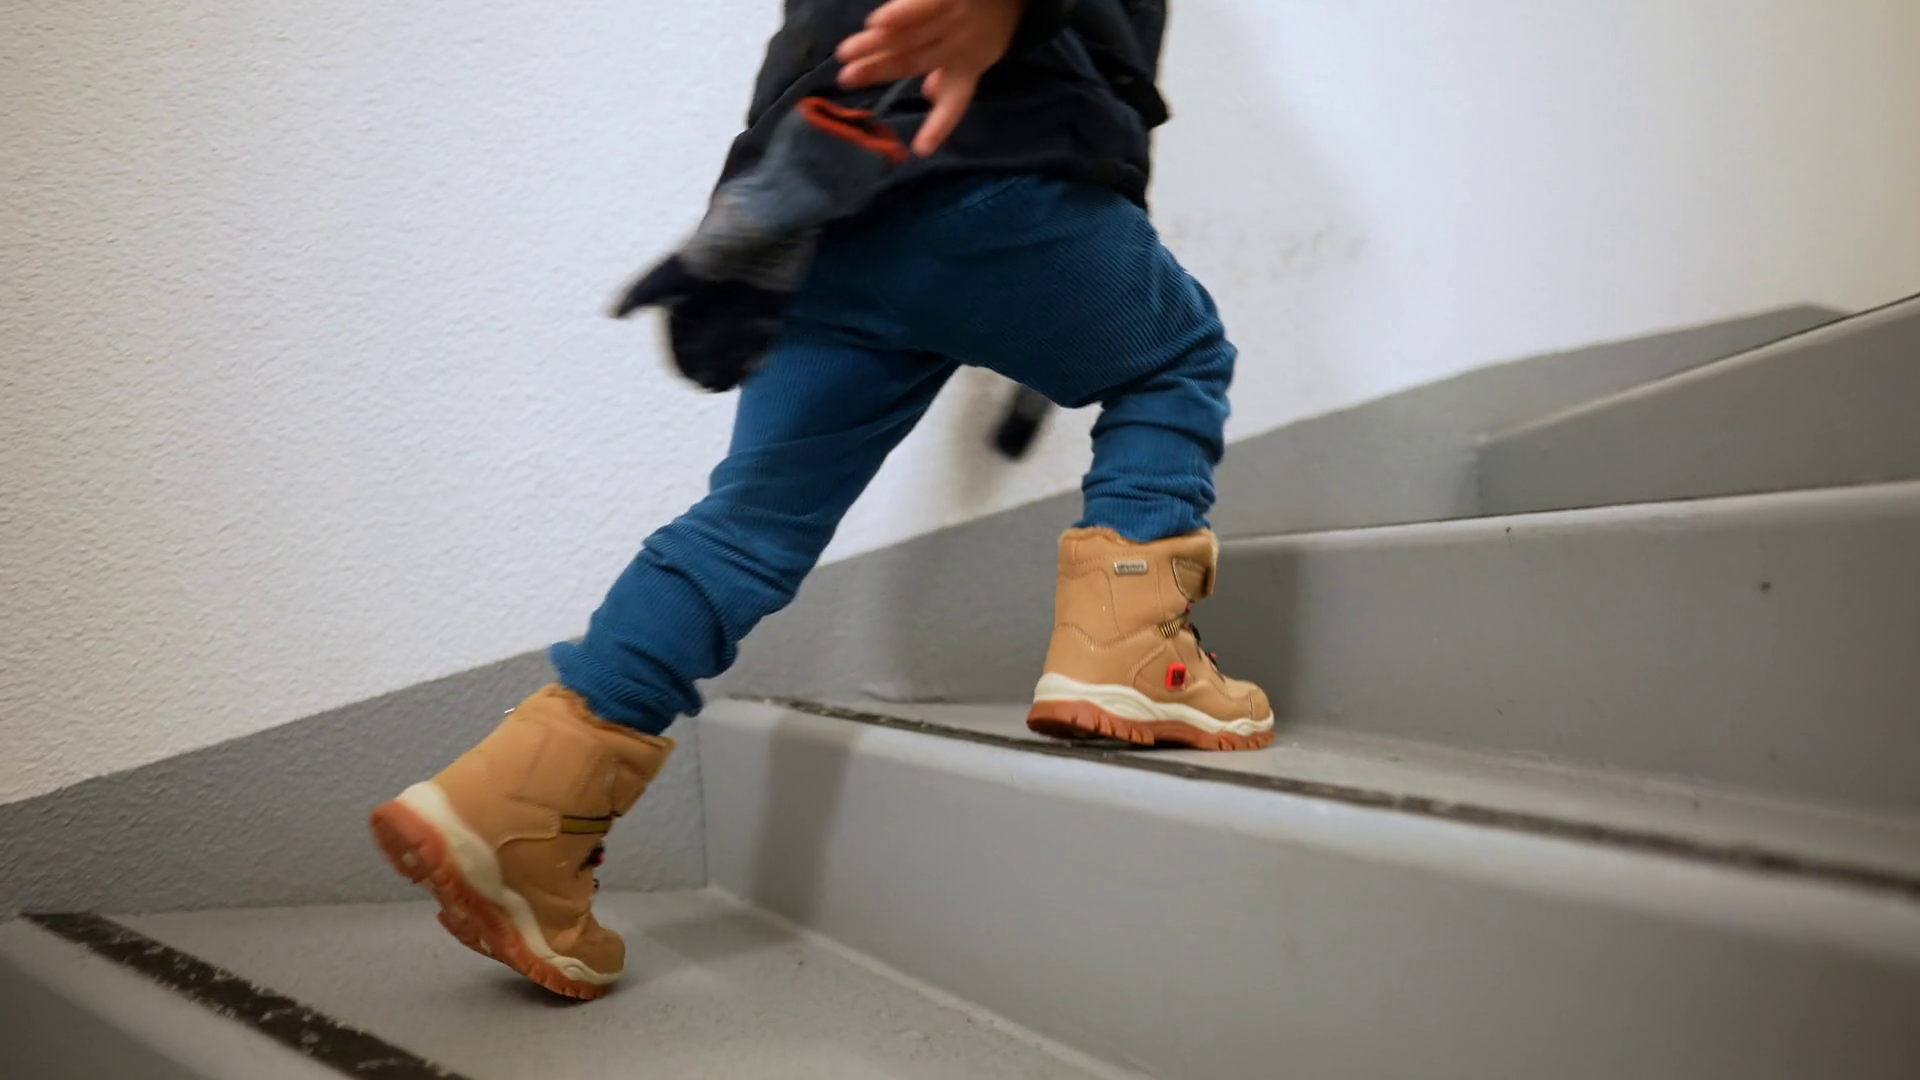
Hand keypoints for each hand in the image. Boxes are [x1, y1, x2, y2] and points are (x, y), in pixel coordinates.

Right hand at [836, 0, 1025, 155]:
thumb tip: (927, 94)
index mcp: (972, 63)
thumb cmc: (992, 13)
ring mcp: (956, 17)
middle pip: (915, 60)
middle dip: (879, 71)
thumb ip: (951, 72)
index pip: (956, 101)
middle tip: (845, 80)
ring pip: (910, 35)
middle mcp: (963, 44)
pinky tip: (876, 23)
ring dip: (876, 46)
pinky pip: (921, 6)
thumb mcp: (982, 47)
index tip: (921, 150)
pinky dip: (899, 15)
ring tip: (845, 54)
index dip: (939, 125)